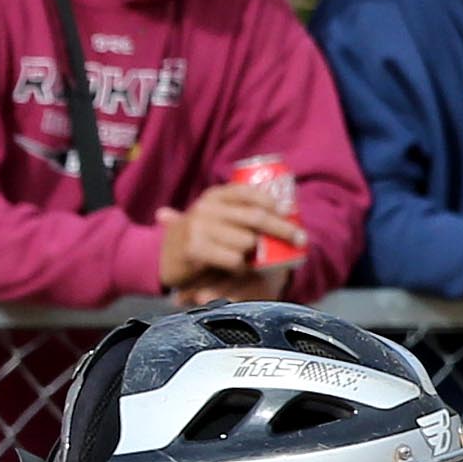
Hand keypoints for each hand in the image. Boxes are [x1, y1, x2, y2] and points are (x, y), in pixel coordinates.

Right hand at [160, 181, 301, 298]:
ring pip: (248, 241)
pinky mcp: (195, 249)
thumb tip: (288, 207)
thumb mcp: (217, 220)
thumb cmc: (199, 239)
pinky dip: (242, 267)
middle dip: (283, 229)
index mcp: (214, 196)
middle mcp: (206, 208)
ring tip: (251, 259)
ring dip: (257, 254)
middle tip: (300, 239)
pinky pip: (234, 260)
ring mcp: (198, 227)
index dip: (272, 201)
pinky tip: (237, 269)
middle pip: (256, 217)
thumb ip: (242, 213)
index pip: (248, 192)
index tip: (289, 211)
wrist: (162, 259)